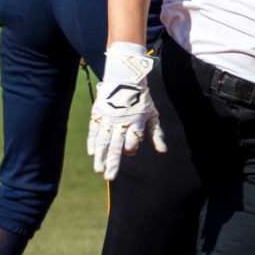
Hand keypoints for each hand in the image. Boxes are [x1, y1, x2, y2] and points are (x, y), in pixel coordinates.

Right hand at [87, 43, 165, 179]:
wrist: (125, 77)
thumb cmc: (142, 98)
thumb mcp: (153, 115)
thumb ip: (156, 134)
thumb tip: (163, 151)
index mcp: (135, 123)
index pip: (131, 143)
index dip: (130, 149)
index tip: (130, 151)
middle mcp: (120, 123)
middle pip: (115, 147)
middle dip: (112, 163)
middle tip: (109, 177)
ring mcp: (108, 119)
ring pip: (103, 141)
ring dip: (100, 157)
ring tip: (98, 170)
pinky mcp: (98, 113)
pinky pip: (94, 131)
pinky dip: (92, 142)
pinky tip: (92, 153)